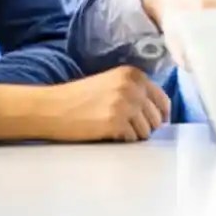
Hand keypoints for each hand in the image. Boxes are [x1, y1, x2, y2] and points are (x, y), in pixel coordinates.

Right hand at [0, 66, 171, 143]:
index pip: (162, 99)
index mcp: (133, 74)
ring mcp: (125, 104)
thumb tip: (160, 114)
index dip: (161, 115)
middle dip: (146, 127)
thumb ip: (135, 91)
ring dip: (135, 135)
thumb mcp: (112, 83)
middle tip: (128, 129)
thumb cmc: (80, 98)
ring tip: (116, 131)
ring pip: (146, 131)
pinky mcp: (116, 122)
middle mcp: (132, 87)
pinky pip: (132, 139)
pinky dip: (124, 141)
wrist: (53, 107)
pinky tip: (109, 135)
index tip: (157, 123)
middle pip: (156, 117)